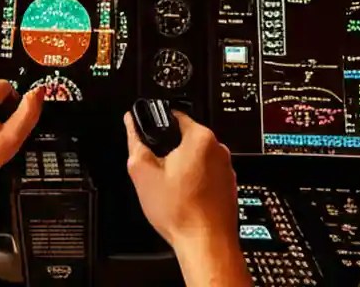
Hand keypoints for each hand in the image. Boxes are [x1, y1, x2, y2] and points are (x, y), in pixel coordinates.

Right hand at [123, 110, 241, 257]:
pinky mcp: (228, 187)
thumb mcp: (143, 173)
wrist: (205, 243)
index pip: (174, 115)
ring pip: (196, 159)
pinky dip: (194, 183)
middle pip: (186, 139)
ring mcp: (227, 169)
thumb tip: (130, 124)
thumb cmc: (180, 212)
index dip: (155, 125)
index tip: (148, 137)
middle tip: (156, 170)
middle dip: (169, 151)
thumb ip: (134, 142)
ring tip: (170, 189)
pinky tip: (183, 199)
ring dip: (182, 169)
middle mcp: (219, 150)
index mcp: (200, 138)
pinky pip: (207, 176)